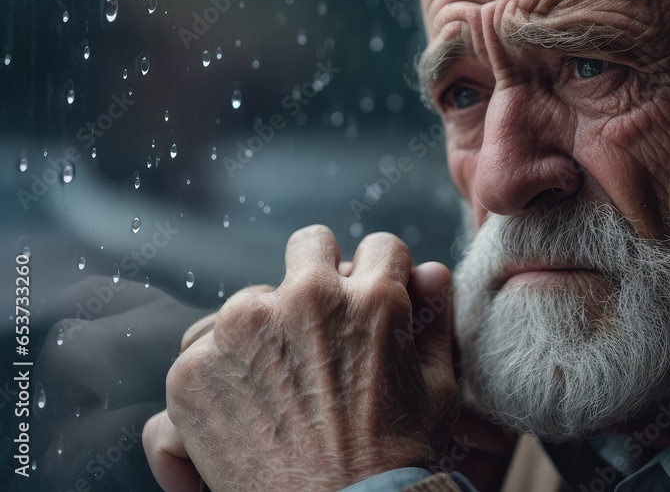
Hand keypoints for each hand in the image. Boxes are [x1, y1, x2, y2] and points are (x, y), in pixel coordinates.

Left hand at [143, 225, 459, 490]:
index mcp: (371, 299)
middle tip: (317, 330)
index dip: (379, 274)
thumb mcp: (437, 390)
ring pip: (248, 301)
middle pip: (309, 245)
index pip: (379, 247)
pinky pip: (198, 355)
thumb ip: (435, 320)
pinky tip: (234, 422)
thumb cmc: (395, 463)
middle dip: (316, 276)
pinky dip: (213, 384)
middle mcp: (305, 298)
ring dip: (259, 332)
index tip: (368, 301)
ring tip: (272, 391)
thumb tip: (432, 271)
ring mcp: (242, 330)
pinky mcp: (194, 371)